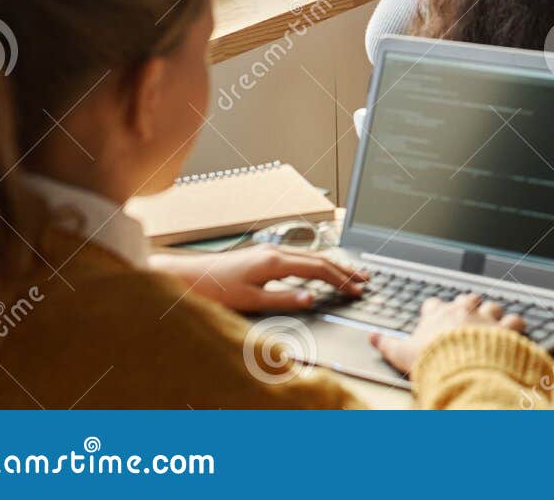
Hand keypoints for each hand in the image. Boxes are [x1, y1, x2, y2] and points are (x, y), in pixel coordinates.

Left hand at [150, 245, 367, 311]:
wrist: (189, 277)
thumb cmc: (215, 290)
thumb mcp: (251, 301)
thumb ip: (284, 299)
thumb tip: (311, 299)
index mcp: (275, 262)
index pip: (319, 269)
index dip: (341, 280)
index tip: (357, 290)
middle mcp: (276, 252)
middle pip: (320, 258)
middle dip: (345, 269)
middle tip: (365, 280)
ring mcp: (271, 251)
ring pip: (311, 255)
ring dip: (333, 264)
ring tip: (351, 273)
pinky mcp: (265, 255)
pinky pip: (300, 257)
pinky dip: (318, 263)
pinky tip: (322, 268)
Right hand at [372, 293, 529, 374]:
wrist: (460, 368)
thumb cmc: (430, 360)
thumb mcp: (401, 354)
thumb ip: (386, 344)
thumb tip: (371, 337)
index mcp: (438, 316)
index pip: (433, 304)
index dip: (434, 309)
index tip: (434, 314)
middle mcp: (462, 312)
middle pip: (465, 300)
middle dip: (467, 305)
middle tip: (467, 314)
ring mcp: (485, 319)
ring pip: (491, 306)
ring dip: (492, 313)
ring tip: (494, 321)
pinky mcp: (504, 330)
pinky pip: (514, 321)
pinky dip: (516, 325)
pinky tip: (517, 330)